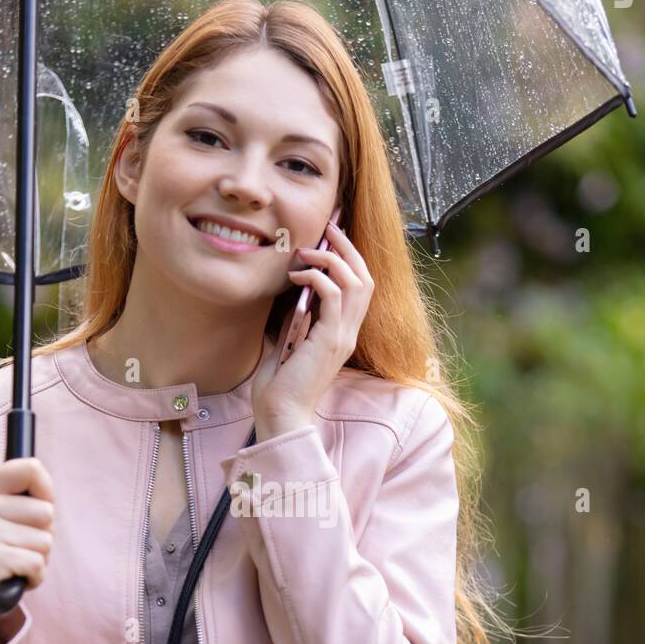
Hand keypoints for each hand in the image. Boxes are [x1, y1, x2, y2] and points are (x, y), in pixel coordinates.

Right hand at [0, 457, 55, 627]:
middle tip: (16, 546)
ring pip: (46, 541)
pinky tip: (13, 578)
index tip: (38, 506)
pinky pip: (37, 564)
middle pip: (47, 513)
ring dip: (37, 558)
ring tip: (12, 562)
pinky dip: (33, 577)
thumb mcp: (3, 516)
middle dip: (41, 535)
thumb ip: (25, 498)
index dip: (46, 490)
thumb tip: (46, 490)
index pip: (31, 469)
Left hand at [250, 221, 373, 435]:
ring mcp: (342, 337)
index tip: (332, 236)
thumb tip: (290, 293)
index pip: (359, 287)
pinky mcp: (330, 340)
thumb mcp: (287, 343)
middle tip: (327, 228)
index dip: (350, 257)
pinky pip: (333, 295)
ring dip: (332, 259)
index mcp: (342, 333)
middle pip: (365, 278)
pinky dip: (317, 278)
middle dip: (348, 248)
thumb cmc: (279, 386)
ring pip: (356, 282)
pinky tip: (296, 277)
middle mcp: (349, 333)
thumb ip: (295, 319)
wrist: (280, 415)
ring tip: (306, 252)